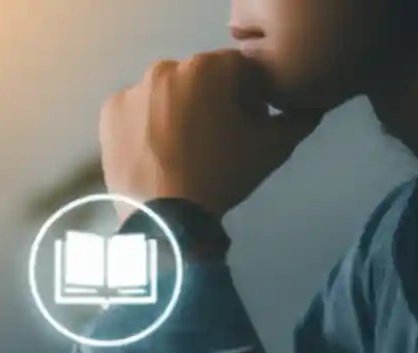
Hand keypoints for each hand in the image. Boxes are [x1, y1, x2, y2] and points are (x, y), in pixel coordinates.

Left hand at [100, 50, 321, 218]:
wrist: (165, 219)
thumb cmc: (222, 177)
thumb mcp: (272, 149)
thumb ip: (296, 119)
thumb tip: (307, 109)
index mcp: (208, 68)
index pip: (239, 70)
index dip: (250, 95)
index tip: (250, 122)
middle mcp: (165, 69)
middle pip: (199, 79)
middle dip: (212, 101)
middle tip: (217, 139)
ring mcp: (133, 90)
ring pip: (165, 94)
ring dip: (178, 111)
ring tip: (184, 150)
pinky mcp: (109, 113)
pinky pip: (137, 112)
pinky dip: (147, 126)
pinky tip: (157, 153)